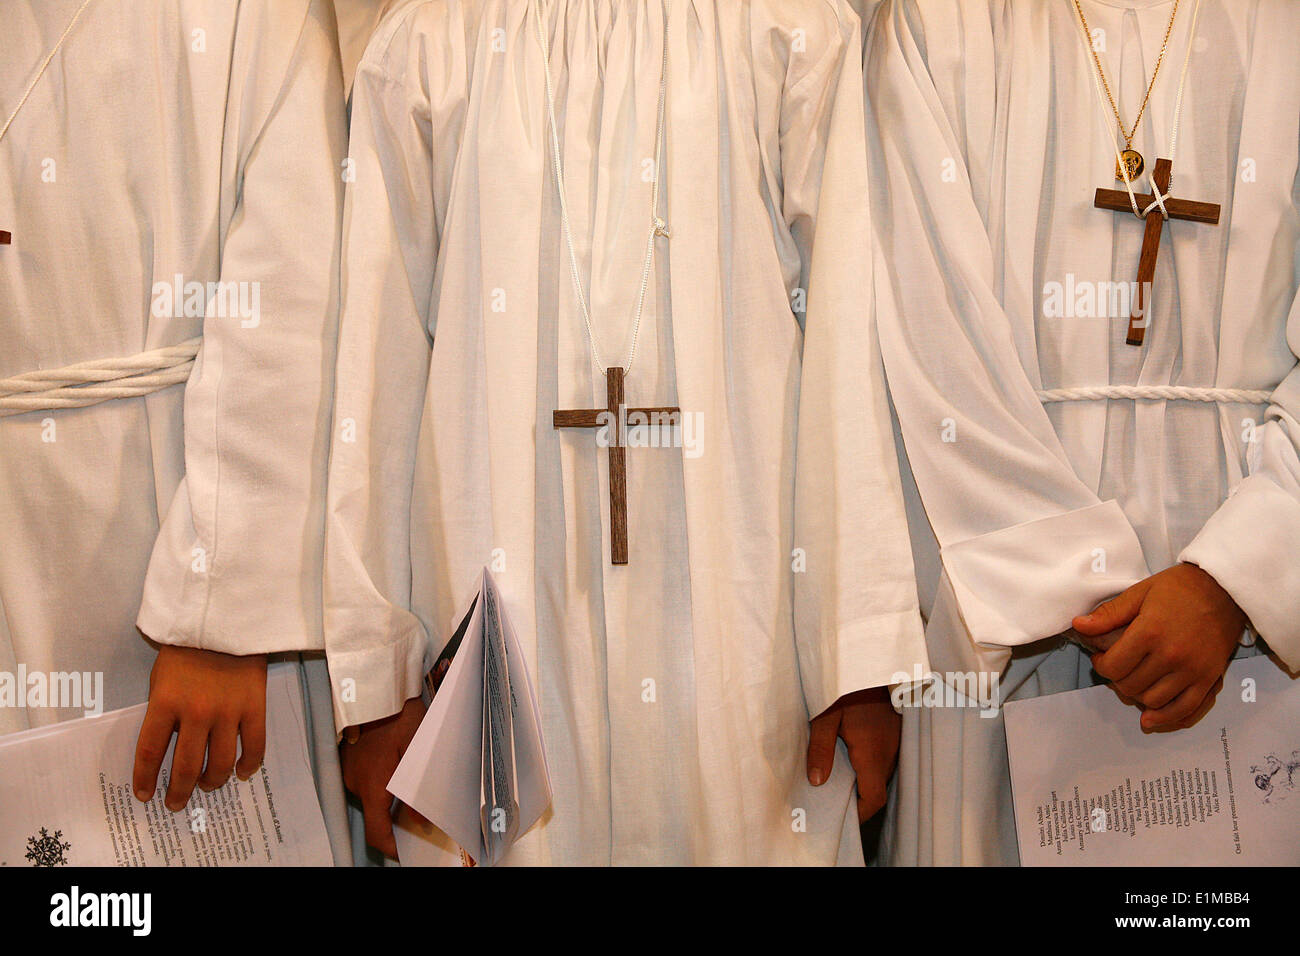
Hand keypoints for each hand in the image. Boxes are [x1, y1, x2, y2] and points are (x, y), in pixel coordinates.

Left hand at [133, 646, 267, 810]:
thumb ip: (163, 711)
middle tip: (176, 802)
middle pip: (187, 766)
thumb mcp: (162, 677)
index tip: (145, 794)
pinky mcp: (254, 707)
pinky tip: (243, 772)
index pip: (150, 752)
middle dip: (179, 791)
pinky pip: (254, 746)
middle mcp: (196, 712)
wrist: (226, 620)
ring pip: (222, 762)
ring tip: (208, 785)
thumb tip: (167, 746)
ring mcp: (228, 711)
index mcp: (166, 702)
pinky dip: (249, 764)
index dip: (146, 779)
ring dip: (213, 781)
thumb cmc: (188, 648)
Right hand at [340, 696, 425, 857]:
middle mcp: (356, 783)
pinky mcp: (347, 759)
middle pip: (375, 814)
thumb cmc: (400, 715)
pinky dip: (379, 781)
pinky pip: (364, 780)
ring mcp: (348, 770)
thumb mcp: (417, 750)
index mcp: (373, 785)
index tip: (405, 851)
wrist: (377, 687)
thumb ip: (417, 791)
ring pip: (370, 796)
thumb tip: (421, 822)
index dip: (391, 847)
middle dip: (395, 819)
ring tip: (410, 782)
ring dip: (387, 796)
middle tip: (419, 815)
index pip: (377, 832)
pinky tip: (394, 765)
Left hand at [806, 687, 900, 821]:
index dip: (859, 814)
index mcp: (872, 754)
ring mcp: (896, 743)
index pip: (874, 799)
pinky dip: (869, 766)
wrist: (870, 662)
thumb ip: (820, 749)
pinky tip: (851, 757)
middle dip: (857, 799)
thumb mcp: (825, 716)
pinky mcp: (895, 733)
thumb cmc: (847, 688)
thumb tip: (816, 782)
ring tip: (838, 780)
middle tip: (832, 800)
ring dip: (863, 781)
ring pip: (881, 774)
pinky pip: (884, 759)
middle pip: (877, 789)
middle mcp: (889, 753)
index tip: (841, 817)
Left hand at [1073, 563, 1244, 731]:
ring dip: (1137, 695)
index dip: (1101, 665)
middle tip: (1116, 668)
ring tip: (1134, 680)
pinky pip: (1185, 709)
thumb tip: (1078, 626)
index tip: (1101, 658)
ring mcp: (1192, 670)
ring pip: (1152, 701)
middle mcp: (1171, 655)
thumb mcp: (1139, 593)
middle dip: (1116, 679)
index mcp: (1150, 632)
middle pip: (1130, 686)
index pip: (1114, 667)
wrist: (1224, 589)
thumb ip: (1109, 614)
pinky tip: (1150, 718)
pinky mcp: (1209, 679)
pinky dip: (1166, 718)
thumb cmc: (1180, 588)